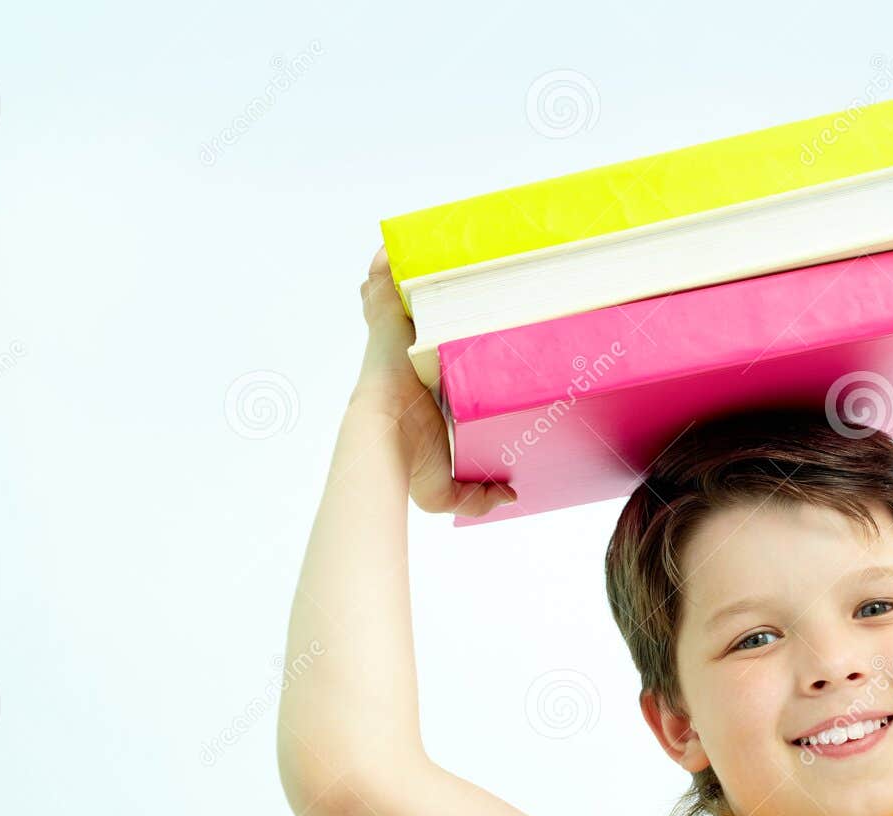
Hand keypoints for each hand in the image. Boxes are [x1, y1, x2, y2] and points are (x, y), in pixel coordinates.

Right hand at [351, 246, 516, 514]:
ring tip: (437, 251)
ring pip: (399, 297)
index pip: (428, 355)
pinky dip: (389, 259)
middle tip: (454, 280)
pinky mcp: (385, 321)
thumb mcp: (447, 488)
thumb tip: (509, 495)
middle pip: (413, 319)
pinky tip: (399, 242)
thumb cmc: (409, 461)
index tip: (463, 326)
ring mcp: (393, 337)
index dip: (438, 340)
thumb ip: (477, 495)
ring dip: (412, 276)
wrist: (385, 442)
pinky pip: (384, 281)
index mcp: (419, 386)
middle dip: (426, 300)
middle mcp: (405, 358)